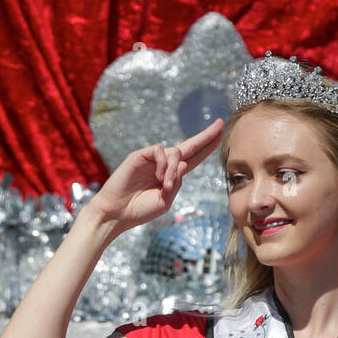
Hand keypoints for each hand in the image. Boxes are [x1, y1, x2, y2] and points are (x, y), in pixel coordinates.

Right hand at [84, 118, 224, 233]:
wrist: (116, 214)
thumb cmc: (139, 211)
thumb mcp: (165, 202)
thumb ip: (177, 184)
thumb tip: (182, 162)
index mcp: (171, 176)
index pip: (193, 158)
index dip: (207, 147)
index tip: (221, 134)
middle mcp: (163, 164)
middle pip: (189, 146)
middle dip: (206, 136)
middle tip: (220, 123)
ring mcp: (151, 159)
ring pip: (175, 152)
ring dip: (174, 169)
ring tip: (165, 185)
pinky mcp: (139, 155)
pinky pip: (159, 150)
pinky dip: (163, 163)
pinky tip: (158, 177)